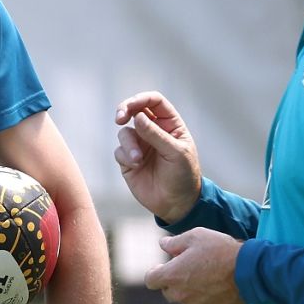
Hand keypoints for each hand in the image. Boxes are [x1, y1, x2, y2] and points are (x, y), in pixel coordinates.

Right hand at [114, 91, 201, 221]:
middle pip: (134, 110)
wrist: (177, 203)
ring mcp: (140, 145)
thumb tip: (137, 116)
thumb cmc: (183, 175)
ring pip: (125, 132)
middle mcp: (153, 131)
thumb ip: (156, 134)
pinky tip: (137, 166)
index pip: (154, 102)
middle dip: (125, 110)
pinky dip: (126, 156)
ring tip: (138, 159)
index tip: (130, 108)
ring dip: (129, 143)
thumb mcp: (175, 153)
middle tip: (119, 118)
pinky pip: (120, 151)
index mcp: (169, 124)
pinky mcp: (129, 161)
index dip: (141, 99)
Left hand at [145, 229, 243, 303]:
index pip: (151, 279)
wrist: (249, 271)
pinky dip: (206, 299)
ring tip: (208, 276)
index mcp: (172, 275)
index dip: (156, 272)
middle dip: (175, 281)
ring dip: (191, 291)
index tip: (165, 267)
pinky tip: (218, 286)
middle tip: (191, 268)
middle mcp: (180, 295)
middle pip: (168, 291)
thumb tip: (163, 245)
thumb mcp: (196, 236)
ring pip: (185, 300)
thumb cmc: (221, 250)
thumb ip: (175, 242)